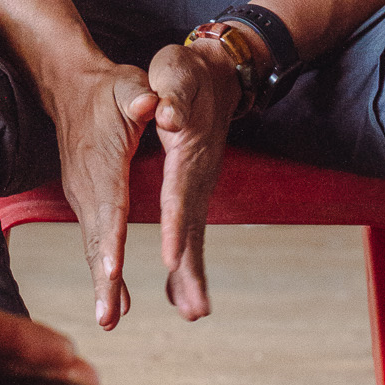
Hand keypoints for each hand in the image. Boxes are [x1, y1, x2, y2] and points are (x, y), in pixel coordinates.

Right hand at [44, 60, 158, 330]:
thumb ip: (139, 95)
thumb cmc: (108, 87)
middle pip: (96, 237)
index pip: (108, 204)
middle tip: (108, 319)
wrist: (70, 86)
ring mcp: (82, 195)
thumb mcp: (127, 84)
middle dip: (102, 278)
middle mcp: (87, 185)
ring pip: (92, 244)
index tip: (111, 269)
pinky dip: (101, 270)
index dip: (110, 237)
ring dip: (101, 282)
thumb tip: (152, 104)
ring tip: (109, 320)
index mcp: (101, 161)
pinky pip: (94, 240)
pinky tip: (113, 300)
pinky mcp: (84, 200)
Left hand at [147, 39, 244, 320]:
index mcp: (188, 150)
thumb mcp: (177, 72)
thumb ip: (172, 94)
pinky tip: (184, 300)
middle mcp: (198, 175)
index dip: (175, 224)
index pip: (180, 192)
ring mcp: (200, 186)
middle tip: (193, 308)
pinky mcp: (195, 192)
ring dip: (193, 276)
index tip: (170, 257)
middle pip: (193, 226)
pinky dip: (189, 267)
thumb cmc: (187, 72)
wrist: (216, 73)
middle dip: (191, 267)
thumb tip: (168, 116)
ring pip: (195, 236)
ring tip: (194, 313)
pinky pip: (192, 234)